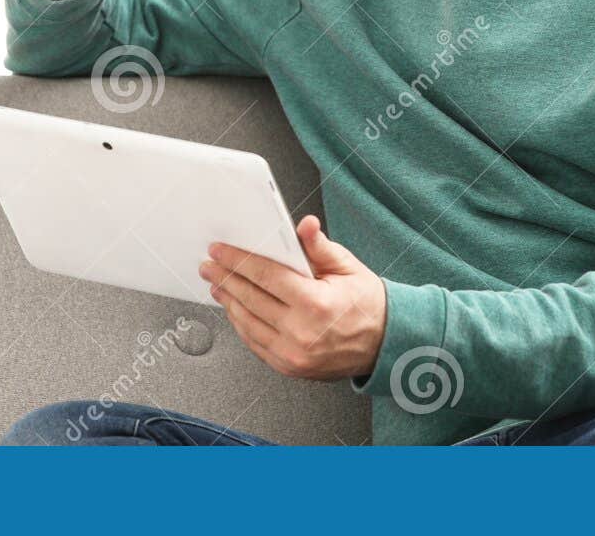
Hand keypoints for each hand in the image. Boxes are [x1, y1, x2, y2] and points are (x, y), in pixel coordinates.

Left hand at [199, 215, 386, 381]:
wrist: (385, 343)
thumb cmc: (368, 304)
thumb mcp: (348, 267)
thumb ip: (320, 247)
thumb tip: (305, 226)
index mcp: (314, 303)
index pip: (265, 275)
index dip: (237, 260)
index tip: (220, 251)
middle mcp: (300, 332)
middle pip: (250, 299)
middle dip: (225, 278)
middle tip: (209, 265)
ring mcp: (293, 354)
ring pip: (247, 323)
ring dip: (228, 302)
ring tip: (217, 285)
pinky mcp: (290, 367)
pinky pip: (255, 344)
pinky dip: (241, 325)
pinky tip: (235, 310)